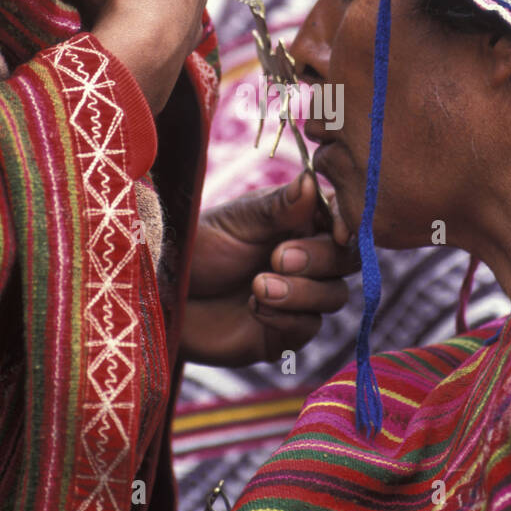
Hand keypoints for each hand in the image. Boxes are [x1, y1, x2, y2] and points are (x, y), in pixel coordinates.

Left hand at [181, 173, 358, 367]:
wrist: (164, 297)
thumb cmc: (196, 248)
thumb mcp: (235, 222)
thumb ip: (277, 207)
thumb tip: (310, 179)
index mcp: (299, 221)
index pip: (343, 220)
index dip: (347, 226)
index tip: (336, 231)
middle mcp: (307, 257)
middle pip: (346, 259)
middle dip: (319, 259)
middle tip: (278, 258)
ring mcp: (300, 296)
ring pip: (334, 296)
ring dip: (301, 292)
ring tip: (258, 286)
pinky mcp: (286, 331)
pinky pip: (309, 328)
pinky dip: (286, 318)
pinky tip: (254, 308)